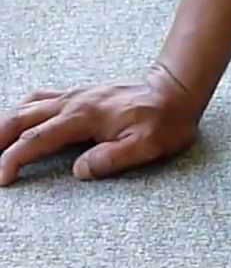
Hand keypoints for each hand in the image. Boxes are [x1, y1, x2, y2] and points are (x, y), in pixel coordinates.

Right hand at [0, 65, 202, 185]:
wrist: (176, 89)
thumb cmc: (165, 120)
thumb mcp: (147, 146)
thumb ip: (111, 159)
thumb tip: (78, 171)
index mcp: (83, 117)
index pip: (37, 140)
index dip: (14, 159)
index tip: (2, 178)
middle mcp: (73, 102)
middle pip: (20, 118)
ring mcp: (75, 95)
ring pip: (26, 106)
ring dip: (5, 123)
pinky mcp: (81, 93)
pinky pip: (41, 97)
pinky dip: (23, 109)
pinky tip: (19, 118)